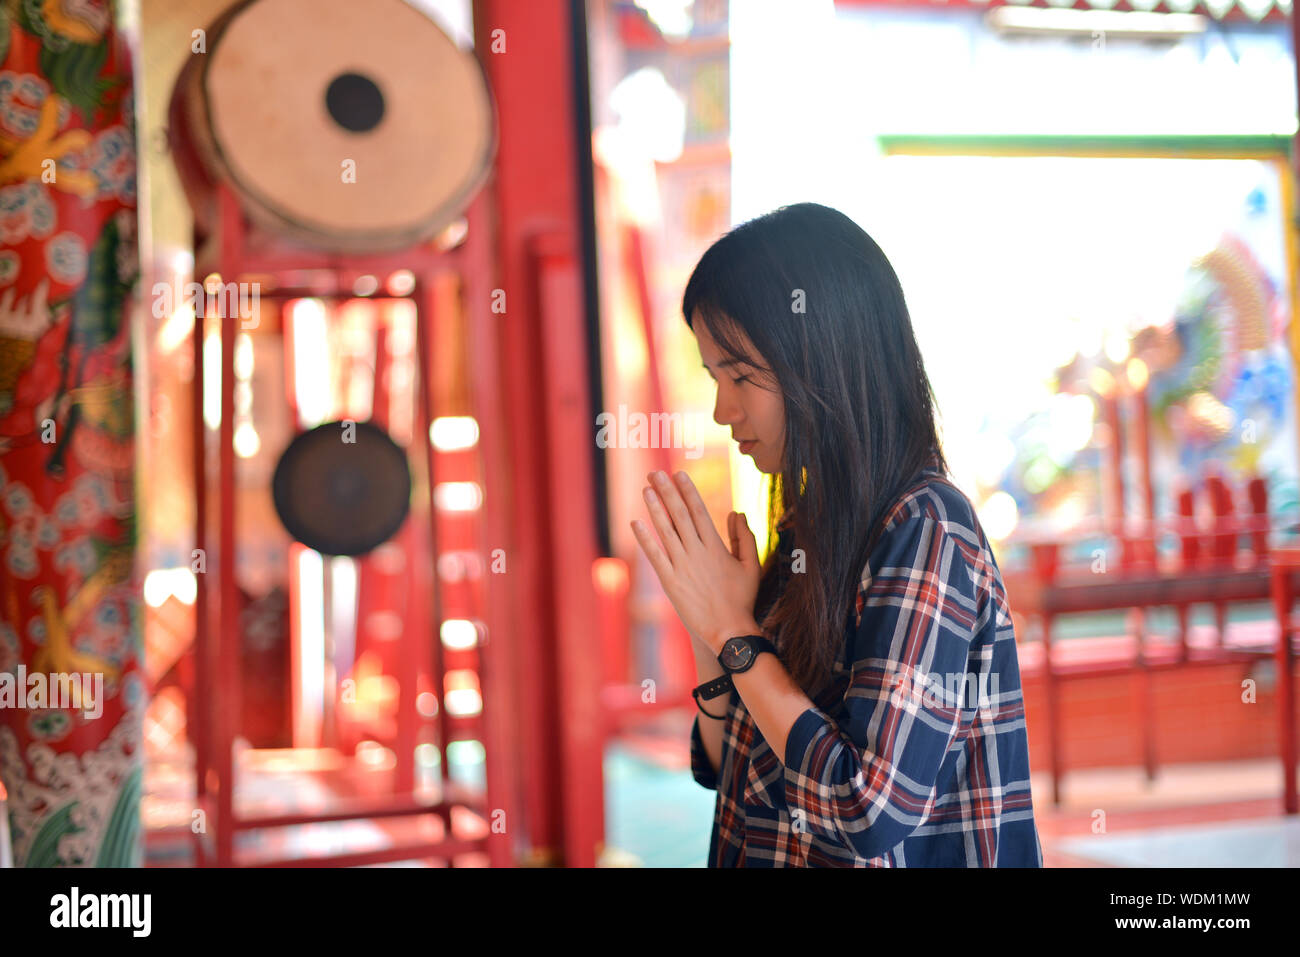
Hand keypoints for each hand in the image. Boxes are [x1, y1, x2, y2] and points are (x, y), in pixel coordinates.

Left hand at [631, 470, 761, 655]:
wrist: (728, 630)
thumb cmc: (742, 599)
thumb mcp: (752, 565)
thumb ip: (744, 538)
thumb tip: (736, 512)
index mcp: (716, 547)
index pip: (699, 511)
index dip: (688, 491)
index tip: (679, 474)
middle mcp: (697, 553)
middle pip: (680, 515)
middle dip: (667, 492)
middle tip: (656, 472)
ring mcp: (682, 567)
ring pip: (666, 532)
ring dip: (654, 509)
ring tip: (645, 488)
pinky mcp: (670, 583)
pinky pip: (655, 557)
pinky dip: (645, 540)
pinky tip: (635, 523)